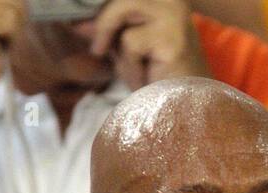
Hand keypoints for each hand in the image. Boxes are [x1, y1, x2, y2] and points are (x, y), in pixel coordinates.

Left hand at [87, 0, 211, 89]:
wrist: (187, 107)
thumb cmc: (159, 78)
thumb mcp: (129, 50)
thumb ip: (109, 32)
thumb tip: (79, 23)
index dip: (103, 9)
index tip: (80, 24)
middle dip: (104, 22)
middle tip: (98, 50)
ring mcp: (173, 14)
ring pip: (122, 18)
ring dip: (123, 52)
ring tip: (139, 72)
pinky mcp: (171, 36)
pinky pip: (131, 43)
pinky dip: (131, 66)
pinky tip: (147, 79)